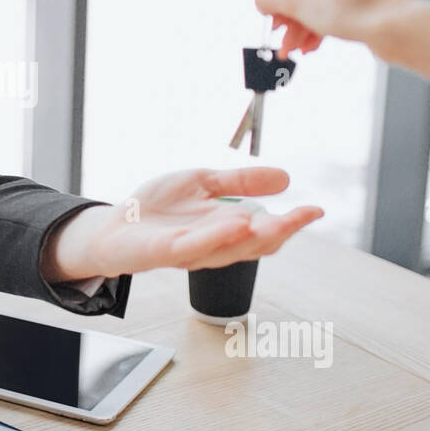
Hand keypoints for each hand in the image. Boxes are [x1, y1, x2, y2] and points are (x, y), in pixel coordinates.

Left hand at [42, 166, 322, 280]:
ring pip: (229, 249)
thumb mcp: (203, 183)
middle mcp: (214, 246)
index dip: (292, 223)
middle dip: (282, 231)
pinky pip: (194, 246)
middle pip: (255, 244)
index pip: (266, 232)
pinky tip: (235, 221)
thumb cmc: (157, 209)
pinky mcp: (166, 252)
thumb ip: (240, 182)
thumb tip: (285, 178)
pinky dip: (216, 235)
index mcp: (226, 230)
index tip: (316, 210)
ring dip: (254, 235)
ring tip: (277, 220)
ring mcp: (191, 251)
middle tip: (304, 215)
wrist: (113, 224)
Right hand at [254, 0, 413, 57]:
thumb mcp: (294, 1)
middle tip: (287, 40)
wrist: (396, 26)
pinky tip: (319, 42)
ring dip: (312, 21)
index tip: (278, 23)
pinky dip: (335, 17)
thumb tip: (262, 0)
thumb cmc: (349, 5)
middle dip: (298, 16)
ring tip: (300, 48)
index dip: (283, 0)